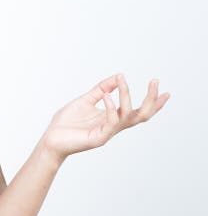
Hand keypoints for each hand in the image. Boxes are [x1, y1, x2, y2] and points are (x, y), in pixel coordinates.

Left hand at [40, 73, 169, 162]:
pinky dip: (111, 108)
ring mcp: (107, 133)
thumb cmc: (66, 123)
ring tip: (123, 81)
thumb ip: (101, 89)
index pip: (138, 110)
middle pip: (142, 115)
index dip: (153, 102)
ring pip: (128, 117)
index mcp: (112, 118)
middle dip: (151, 100)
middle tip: (155, 82)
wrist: (50, 139)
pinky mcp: (98, 138)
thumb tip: (118, 76)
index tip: (165, 91)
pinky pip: (111, 123)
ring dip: (127, 97)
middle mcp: (113, 126)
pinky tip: (107, 96)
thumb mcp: (85, 100)